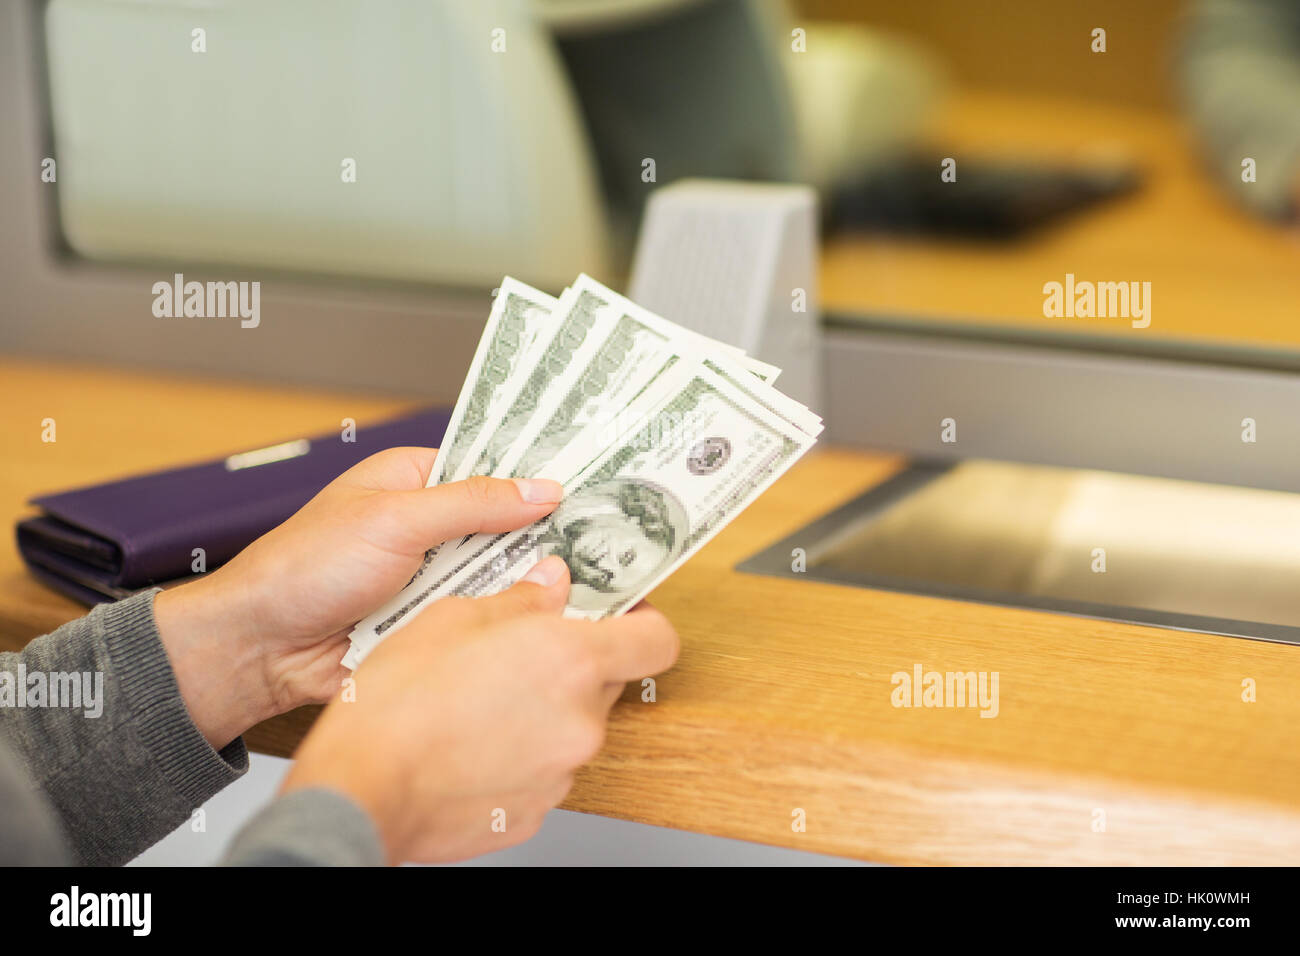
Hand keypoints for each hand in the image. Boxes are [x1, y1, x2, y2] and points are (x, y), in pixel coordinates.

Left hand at [154, 446, 562, 747]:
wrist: (260, 649)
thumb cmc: (304, 568)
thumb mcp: (395, 520)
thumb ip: (472, 504)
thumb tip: (543, 489)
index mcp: (413, 481)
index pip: (491, 468)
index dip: (536, 476)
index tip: (593, 480)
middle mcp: (427, 527)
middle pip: (504, 526)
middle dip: (542, 534)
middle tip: (608, 537)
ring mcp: (431, 578)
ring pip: (498, 575)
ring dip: (522, 582)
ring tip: (590, 580)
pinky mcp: (431, 624)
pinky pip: (480, 618)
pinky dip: (501, 621)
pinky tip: (544, 621)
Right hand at [280, 556, 679, 863]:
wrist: (360, 791)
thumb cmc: (397, 705)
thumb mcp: (452, 619)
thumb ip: (518, 600)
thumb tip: (550, 584)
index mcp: (572, 661)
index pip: (656, 641)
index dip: (644, 622)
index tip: (621, 612)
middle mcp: (580, 720)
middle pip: (606, 682)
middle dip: (574, 663)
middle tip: (523, 649)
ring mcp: (560, 773)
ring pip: (569, 727)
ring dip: (541, 710)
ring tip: (480, 700)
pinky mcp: (534, 811)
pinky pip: (541, 770)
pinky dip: (518, 754)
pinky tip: (471, 741)